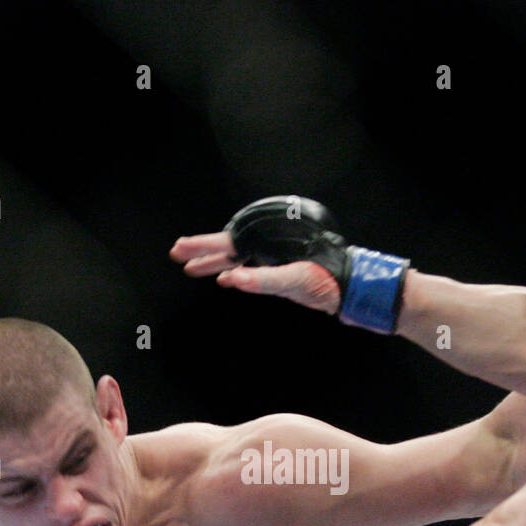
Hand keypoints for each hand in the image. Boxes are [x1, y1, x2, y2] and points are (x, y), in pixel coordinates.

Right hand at [170, 229, 342, 314]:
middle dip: (202, 251)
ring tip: (192, 268)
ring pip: (236, 257)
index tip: (180, 249)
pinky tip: (225, 277)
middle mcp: (267, 244)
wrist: (350, 284)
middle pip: (227, 246)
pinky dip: (236, 272)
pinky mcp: (279, 268)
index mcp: (266, 241)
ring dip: (215, 263)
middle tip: (176, 253)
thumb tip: (231, 278)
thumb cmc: (326, 277)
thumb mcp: (294, 280)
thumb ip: (262, 280)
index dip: (202, 246)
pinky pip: (250, 268)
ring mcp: (272, 256)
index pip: (226, 242)